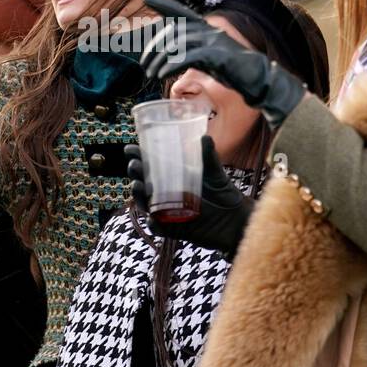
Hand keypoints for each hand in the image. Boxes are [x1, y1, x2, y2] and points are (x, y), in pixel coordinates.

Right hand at [127, 135, 253, 257]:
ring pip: (146, 203)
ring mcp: (167, 211)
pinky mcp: (173, 228)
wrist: (235, 220)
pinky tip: (152, 217)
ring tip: (138, 185)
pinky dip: (153, 223)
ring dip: (138, 196)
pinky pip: (158, 227)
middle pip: (143, 182)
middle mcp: (166, 192)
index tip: (131, 149)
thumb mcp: (215, 173)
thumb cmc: (224, 194)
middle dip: (135, 173)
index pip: (150, 165)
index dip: (138, 157)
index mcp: (172, 176)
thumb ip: (208, 157)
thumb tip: (204, 137)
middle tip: (134, 165)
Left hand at [139, 0, 306, 128]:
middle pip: (173, 30)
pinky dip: (173, 65)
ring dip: (160, 59)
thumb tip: (168, 55)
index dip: (164, 4)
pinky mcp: (218, 56)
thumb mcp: (207, 56)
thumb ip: (190, 51)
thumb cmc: (231, 69)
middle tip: (144, 66)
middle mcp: (209, 30)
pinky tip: (163, 74)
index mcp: (205, 28)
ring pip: (178, 42)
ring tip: (151, 74)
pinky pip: (190, 57)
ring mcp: (214, 42)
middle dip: (154, 47)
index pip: (181, 12)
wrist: (257, 79)